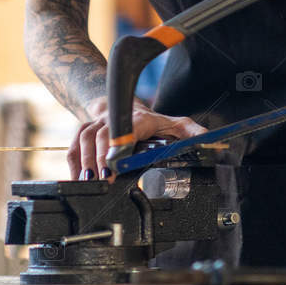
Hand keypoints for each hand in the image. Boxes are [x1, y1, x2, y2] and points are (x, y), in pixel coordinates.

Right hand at [68, 100, 205, 179]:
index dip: (119, 145)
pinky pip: (73, 145)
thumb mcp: (176, 123)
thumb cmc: (150, 120)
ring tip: (88, 182)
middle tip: (102, 180)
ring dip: (84, 161)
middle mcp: (115, 119)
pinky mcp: (84, 128)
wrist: (123, 102)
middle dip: (99, 158)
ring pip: (85, 138)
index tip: (116, 165)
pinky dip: (73, 162)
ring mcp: (98, 123)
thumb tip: (213, 142)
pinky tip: (75, 179)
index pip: (127, 130)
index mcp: (139, 120)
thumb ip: (193, 132)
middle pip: (102, 135)